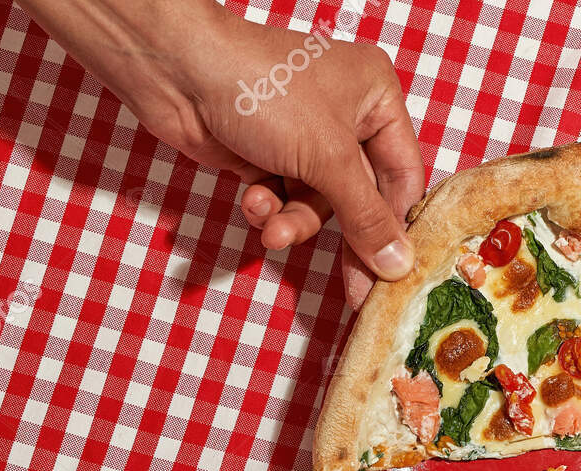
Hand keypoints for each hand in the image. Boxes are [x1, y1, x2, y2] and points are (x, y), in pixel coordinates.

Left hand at [18, 0, 427, 306]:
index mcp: (376, 98)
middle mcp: (346, 115)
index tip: (394, 272)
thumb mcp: (328, 158)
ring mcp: (305, 135)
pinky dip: (269, 205)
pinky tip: (252, 200)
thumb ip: (366, 216)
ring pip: (319, 203)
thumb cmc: (262, 89)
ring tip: (272, 228)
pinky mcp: (268, 153)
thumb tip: (399, 264)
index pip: (403, 175)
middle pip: (361, 196)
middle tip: (354, 289)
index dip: (397, 224)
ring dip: (294, 220)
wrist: (177, 71)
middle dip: (345, 235)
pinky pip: (285, 197)